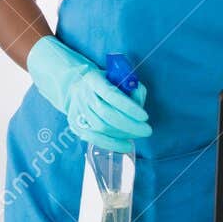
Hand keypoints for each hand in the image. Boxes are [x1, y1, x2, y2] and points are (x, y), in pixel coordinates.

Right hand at [26, 37, 151, 151]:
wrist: (77, 86)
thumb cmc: (105, 82)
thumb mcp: (118, 77)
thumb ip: (132, 86)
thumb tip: (139, 98)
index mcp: (94, 80)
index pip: (111, 94)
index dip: (129, 107)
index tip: (145, 116)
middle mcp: (83, 96)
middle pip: (106, 114)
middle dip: (130, 125)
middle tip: (147, 130)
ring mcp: (77, 111)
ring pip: (101, 127)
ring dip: (123, 134)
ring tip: (138, 134)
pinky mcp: (75, 125)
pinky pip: (94, 138)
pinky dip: (112, 144)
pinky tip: (126, 145)